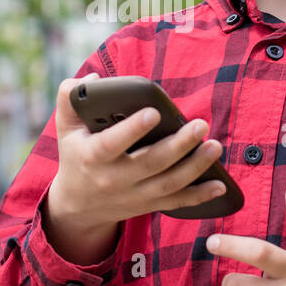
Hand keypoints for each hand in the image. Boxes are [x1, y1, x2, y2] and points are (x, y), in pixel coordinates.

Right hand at [45, 72, 227, 235]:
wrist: (78, 205)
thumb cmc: (76, 155)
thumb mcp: (65, 128)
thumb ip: (70, 97)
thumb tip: (94, 79)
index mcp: (92, 157)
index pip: (111, 144)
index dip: (132, 129)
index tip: (153, 112)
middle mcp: (114, 179)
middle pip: (150, 164)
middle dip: (178, 145)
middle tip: (200, 125)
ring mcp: (133, 195)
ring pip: (168, 184)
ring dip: (195, 167)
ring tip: (214, 146)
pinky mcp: (148, 205)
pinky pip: (177, 203)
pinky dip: (200, 196)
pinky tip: (220, 184)